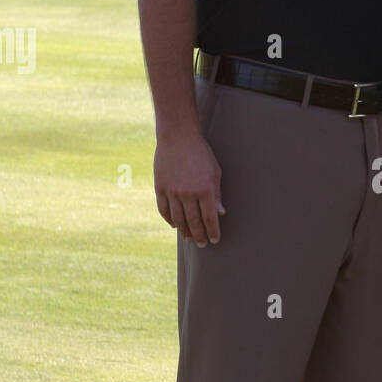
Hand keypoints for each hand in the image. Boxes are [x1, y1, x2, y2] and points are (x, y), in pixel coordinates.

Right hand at [154, 131, 224, 245]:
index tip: (215, 240)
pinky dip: (169, 220)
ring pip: (178, 219)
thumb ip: (216, 194)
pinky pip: (164, 210)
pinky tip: (175, 225)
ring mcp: (172, 191)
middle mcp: (188, 193)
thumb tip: (220, 214)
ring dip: (185, 232)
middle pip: (194, 222)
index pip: (210, 218)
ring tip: (189, 238)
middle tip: (203, 244)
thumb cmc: (201, 154)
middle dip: (200, 236)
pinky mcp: (160, 188)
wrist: (177, 137)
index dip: (213, 232)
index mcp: (205, 189)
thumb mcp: (214, 172)